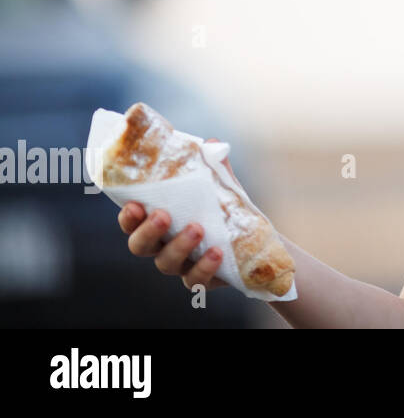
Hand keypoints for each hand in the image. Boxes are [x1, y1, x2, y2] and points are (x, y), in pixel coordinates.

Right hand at [117, 138, 243, 290]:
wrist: (255, 243)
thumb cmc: (225, 210)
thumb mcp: (220, 187)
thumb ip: (214, 168)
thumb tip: (213, 143)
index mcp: (159, 222)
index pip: (131, 222)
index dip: (127, 217)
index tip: (134, 205)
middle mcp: (162, 246)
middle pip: (140, 246)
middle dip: (148, 231)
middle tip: (163, 216)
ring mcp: (181, 265)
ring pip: (166, 263)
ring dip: (178, 245)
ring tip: (197, 228)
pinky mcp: (201, 278)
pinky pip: (196, 279)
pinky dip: (204, 266)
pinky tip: (217, 252)